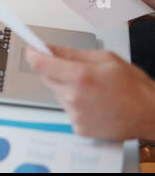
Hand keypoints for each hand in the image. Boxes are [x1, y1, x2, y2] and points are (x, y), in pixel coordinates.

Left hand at [24, 44, 154, 139]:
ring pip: (56, 93)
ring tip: (91, 89)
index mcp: (81, 77)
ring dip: (65, 87)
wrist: (149, 113)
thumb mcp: (105, 59)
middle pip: (46, 77)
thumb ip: (72, 53)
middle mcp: (74, 97)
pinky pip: (66, 108)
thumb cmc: (133, 86)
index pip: (40, 64)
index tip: (32, 49)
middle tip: (75, 70)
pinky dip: (74, 104)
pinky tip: (93, 102)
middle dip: (54, 70)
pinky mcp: (78, 127)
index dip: (33, 54)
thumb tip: (47, 48)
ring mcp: (75, 115)